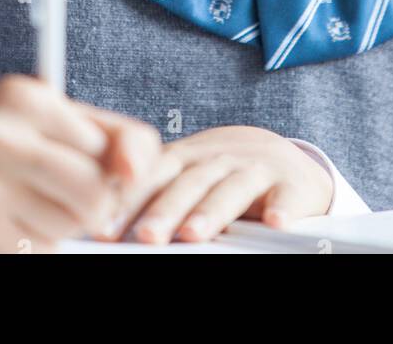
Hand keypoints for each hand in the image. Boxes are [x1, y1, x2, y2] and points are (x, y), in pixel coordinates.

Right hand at [0, 74, 164, 252]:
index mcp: (22, 96)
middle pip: (93, 193)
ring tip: (30, 201)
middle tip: (68, 191)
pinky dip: (36, 245)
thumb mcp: (48, 116)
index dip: (111, 167)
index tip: (93, 166)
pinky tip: (12, 222)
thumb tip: (136, 171)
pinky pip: (40, 253)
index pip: (108, 147)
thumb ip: (111, 133)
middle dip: (92, 202)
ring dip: (62, 225)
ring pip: (68, 229)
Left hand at [91, 124, 333, 244]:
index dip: (129, 198)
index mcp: (186, 158)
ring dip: (211, 211)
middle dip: (164, 209)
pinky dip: (281, 208)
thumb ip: (153, 189)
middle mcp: (218, 159)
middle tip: (144, 235)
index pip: (153, 175)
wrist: (285, 157)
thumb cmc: (224, 171)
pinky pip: (286, 196)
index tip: (105, 227)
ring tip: (192, 234)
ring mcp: (255, 169)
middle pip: (188, 183)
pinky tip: (274, 222)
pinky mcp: (291, 184)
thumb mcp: (187, 172)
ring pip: (230, 189)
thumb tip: (101, 222)